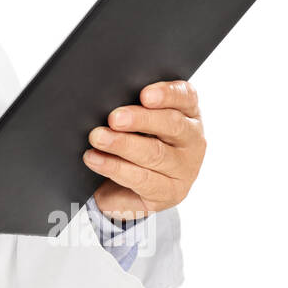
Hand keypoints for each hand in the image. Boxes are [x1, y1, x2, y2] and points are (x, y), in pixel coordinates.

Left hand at [86, 79, 206, 221]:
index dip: (167, 94)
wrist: (127, 188)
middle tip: (114, 118)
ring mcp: (185, 168)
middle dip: (140, 119)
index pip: (185, 96)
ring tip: (98, 137)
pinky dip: (114, 167)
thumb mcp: (135, 122)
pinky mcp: (171, 192)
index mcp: (188, 112)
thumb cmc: (133, 142)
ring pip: (155, 153)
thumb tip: (106, 98)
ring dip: (123, 144)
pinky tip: (95, 159)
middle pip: (172, 124)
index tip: (144, 95)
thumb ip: (131, 107)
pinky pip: (142, 179)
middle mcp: (192, 139)